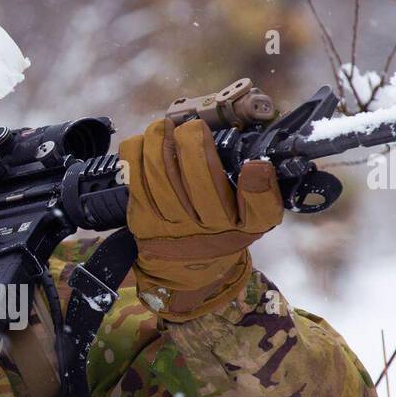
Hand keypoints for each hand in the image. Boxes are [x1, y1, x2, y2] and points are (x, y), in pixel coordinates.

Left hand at [118, 117, 282, 319]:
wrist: (185, 270)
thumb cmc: (222, 232)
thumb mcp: (251, 220)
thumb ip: (261, 194)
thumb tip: (258, 164)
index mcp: (242, 224)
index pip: (257, 207)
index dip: (257, 185)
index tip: (254, 166)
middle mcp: (208, 226)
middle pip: (200, 177)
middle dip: (192, 140)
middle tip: (191, 127)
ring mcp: (171, 223)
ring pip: (161, 171)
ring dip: (159, 139)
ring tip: (164, 127)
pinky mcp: (142, 219)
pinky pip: (134, 177)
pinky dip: (136, 152)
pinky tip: (144, 142)